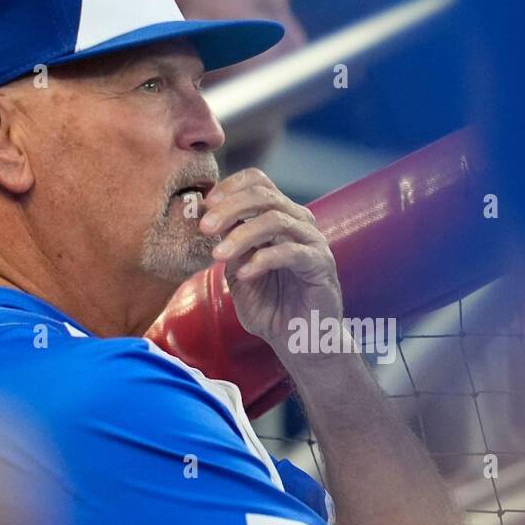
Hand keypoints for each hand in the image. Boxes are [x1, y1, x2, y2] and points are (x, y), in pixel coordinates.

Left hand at [199, 168, 342, 356]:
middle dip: (230, 207)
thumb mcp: (238, 271)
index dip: (230, 187)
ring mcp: (312, 241)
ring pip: (275, 220)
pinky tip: (244, 274)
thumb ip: (228, 246)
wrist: (300, 342)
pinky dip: (263, 260)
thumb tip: (205, 220)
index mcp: (280, 217)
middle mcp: (299, 222)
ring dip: (241, 235)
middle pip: (264, 195)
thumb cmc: (271, 307)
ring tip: (219, 255)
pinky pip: (290, 252)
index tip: (204, 205)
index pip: (258, 182)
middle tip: (205, 227)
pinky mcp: (321, 264)